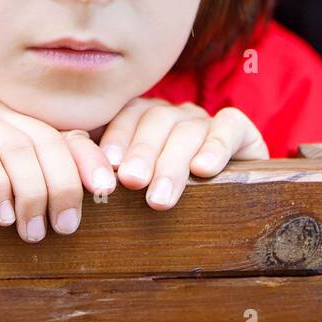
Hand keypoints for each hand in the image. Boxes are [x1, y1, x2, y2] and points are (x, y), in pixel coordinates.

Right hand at [0, 95, 116, 242]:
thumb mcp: (18, 189)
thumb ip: (52, 178)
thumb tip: (100, 187)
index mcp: (25, 120)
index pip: (66, 134)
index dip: (87, 160)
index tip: (105, 190)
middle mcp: (1, 111)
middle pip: (45, 140)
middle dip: (62, 185)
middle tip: (65, 226)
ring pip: (16, 148)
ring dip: (31, 194)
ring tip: (33, 231)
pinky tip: (2, 216)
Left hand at [97, 97, 268, 209]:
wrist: (230, 206)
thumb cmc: (169, 199)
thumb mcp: (142, 187)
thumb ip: (115, 176)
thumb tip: (81, 182)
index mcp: (145, 121)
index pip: (127, 115)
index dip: (117, 137)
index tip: (107, 164)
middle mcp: (174, 115)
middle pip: (155, 120)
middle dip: (142, 152)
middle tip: (131, 181)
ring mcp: (206, 121)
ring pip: (187, 129)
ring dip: (172, 162)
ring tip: (159, 196)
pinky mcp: (240, 130)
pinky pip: (229, 126)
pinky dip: (216, 145)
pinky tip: (204, 169)